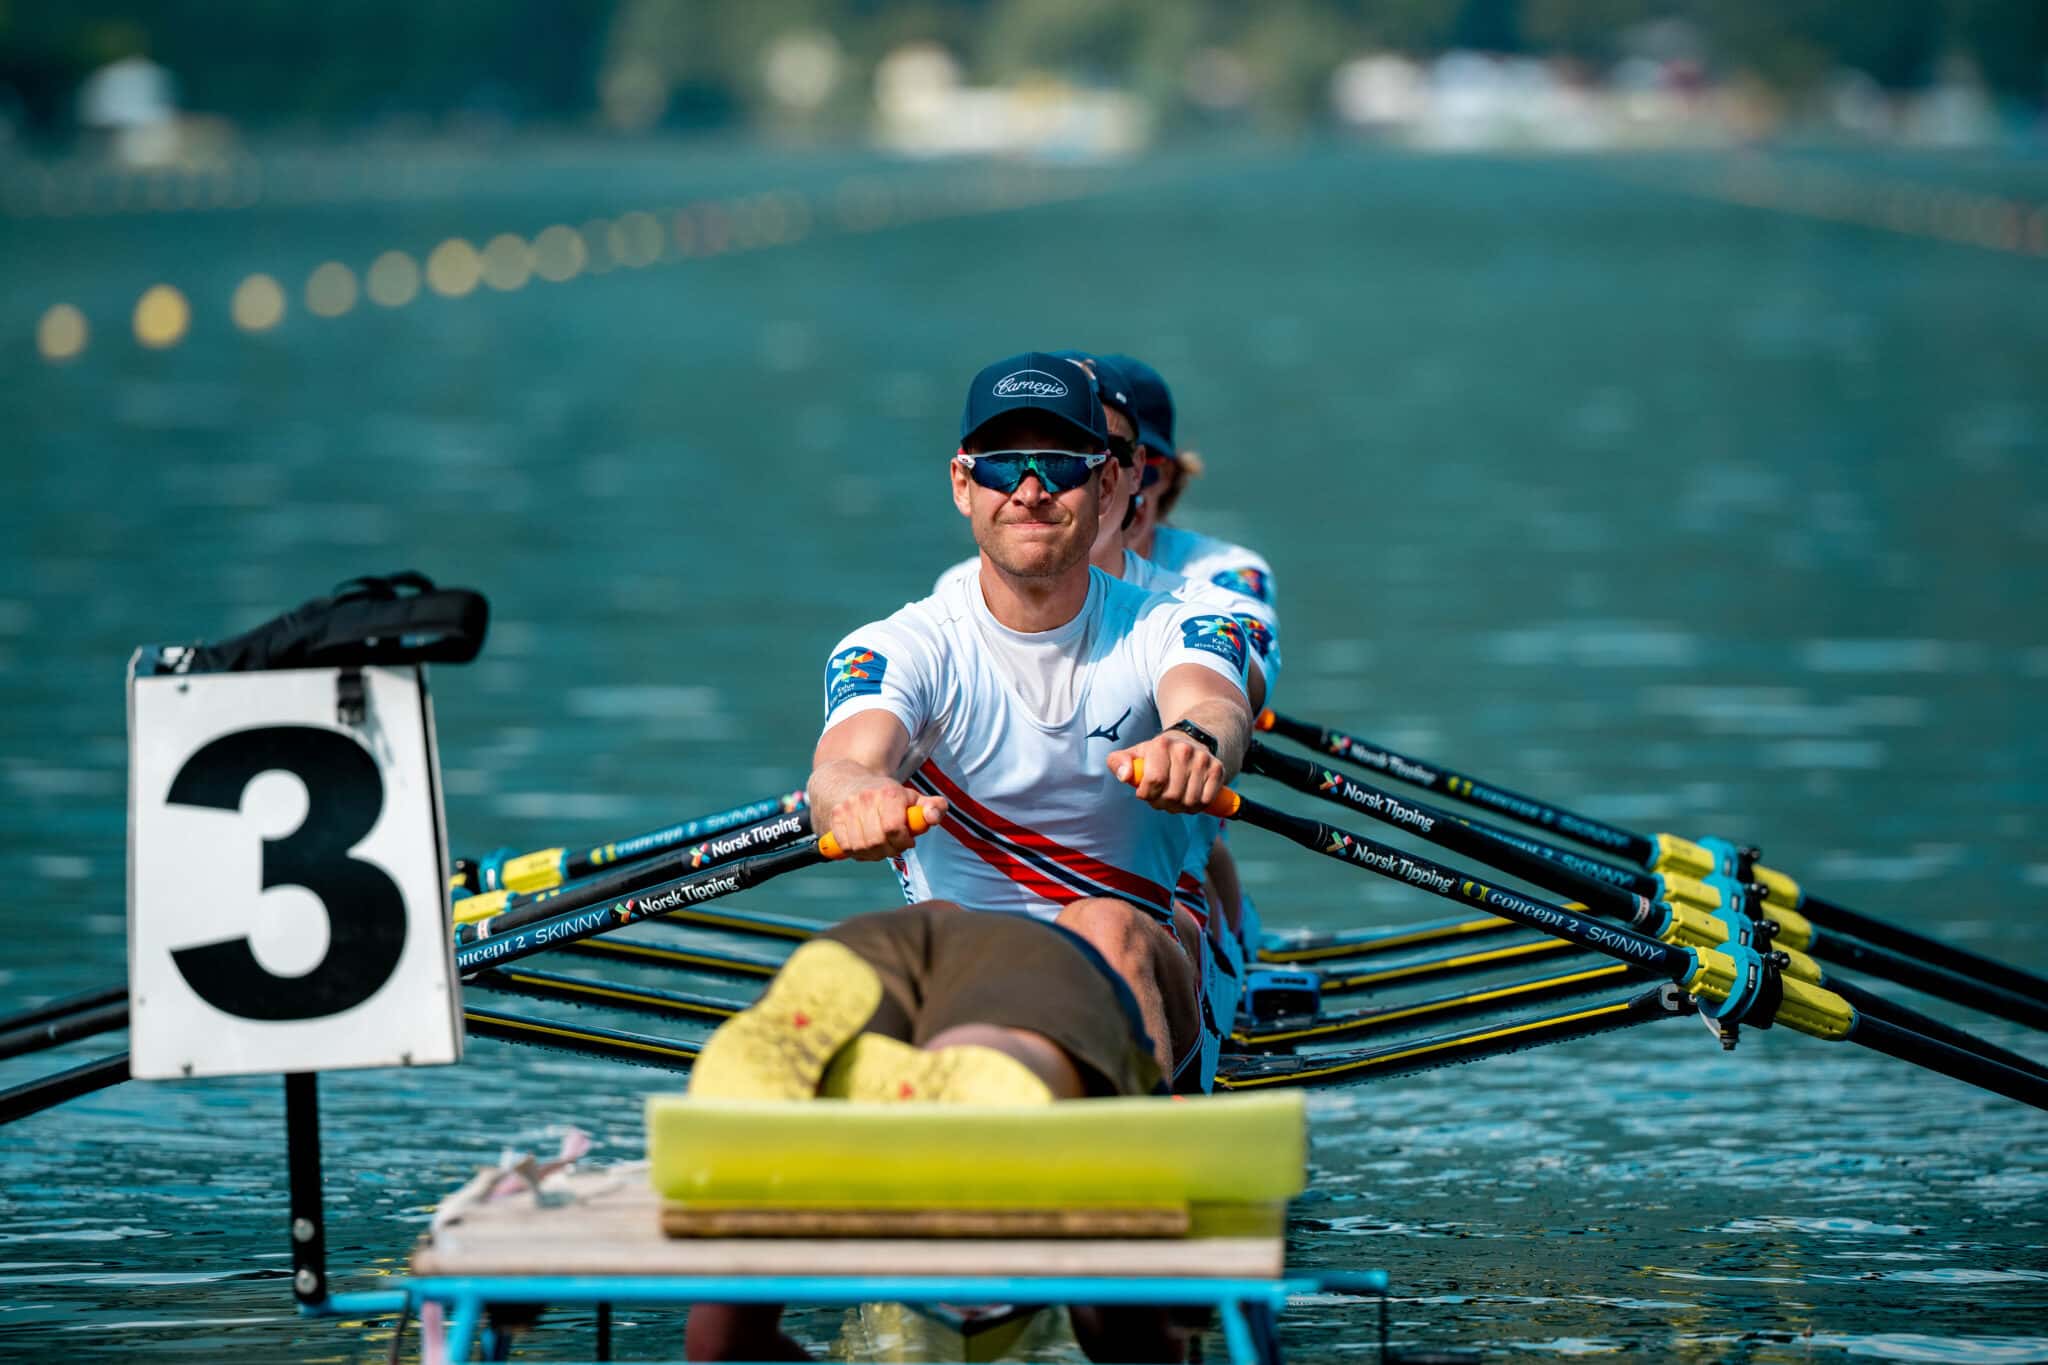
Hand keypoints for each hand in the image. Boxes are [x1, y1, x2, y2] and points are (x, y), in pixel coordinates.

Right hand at [819, 780, 946, 861]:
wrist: (849, 781)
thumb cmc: (886, 796)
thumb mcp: (913, 798)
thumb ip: (933, 808)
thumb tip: (933, 817)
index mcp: (889, 793)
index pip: (894, 828)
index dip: (902, 841)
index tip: (907, 841)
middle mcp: (866, 799)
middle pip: (877, 841)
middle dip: (889, 850)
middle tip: (894, 845)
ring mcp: (847, 808)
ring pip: (861, 847)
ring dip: (873, 854)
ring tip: (880, 846)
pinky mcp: (834, 818)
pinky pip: (846, 847)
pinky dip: (857, 853)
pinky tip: (864, 845)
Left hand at [1108, 731, 1225, 814]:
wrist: (1189, 741)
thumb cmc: (1156, 754)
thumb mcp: (1135, 754)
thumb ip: (1118, 763)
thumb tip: (1124, 776)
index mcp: (1161, 744)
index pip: (1154, 780)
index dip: (1147, 795)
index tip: (1145, 794)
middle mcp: (1184, 750)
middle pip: (1172, 795)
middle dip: (1162, 804)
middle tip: (1159, 800)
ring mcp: (1203, 759)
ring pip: (1190, 801)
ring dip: (1179, 808)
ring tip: (1173, 800)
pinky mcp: (1217, 769)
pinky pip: (1206, 800)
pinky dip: (1196, 807)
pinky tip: (1189, 800)